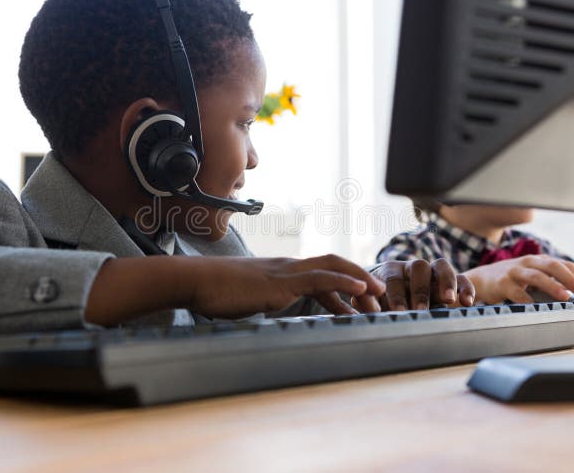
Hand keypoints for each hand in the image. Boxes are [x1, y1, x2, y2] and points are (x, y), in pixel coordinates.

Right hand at [86, 254, 385, 325]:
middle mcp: (288, 267)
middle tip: (378, 297)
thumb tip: (272, 311)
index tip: (359, 301)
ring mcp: (285, 272)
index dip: (344, 284)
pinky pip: (319, 278)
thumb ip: (264, 301)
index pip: (321, 272)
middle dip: (359, 278)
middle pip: (334, 262)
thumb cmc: (215, 292)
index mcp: (281, 271)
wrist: (195, 282)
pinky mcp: (281, 283)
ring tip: (378, 295)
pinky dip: (343, 282)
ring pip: (332, 267)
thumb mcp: (247, 298)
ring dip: (359, 280)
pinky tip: (359, 290)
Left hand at [362, 259, 474, 310]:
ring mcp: (433, 272)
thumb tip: (361, 304)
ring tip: (448, 300)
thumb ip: (365, 302)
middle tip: (420, 309)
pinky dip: (466, 288)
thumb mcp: (370, 302)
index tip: (398, 311)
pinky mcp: (451, 280)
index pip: (393, 277)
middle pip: (419, 267)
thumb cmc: (381, 300)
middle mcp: (412, 268)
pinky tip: (468, 303)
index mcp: (390, 271)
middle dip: (420, 289)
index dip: (395, 294)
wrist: (397, 296)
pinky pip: (462, 278)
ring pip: (442, 266)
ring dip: (446, 282)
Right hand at [463, 254, 573, 304]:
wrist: (481, 279)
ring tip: (565, 297)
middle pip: (553, 266)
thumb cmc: (511, 278)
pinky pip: (517, 292)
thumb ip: (550, 279)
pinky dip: (528, 299)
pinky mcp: (502, 283)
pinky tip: (537, 307)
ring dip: (553, 286)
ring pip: (537, 276)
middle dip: (570, 278)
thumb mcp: (532, 274)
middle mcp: (528, 263)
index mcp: (538, 261)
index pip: (563, 264)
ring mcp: (514, 272)